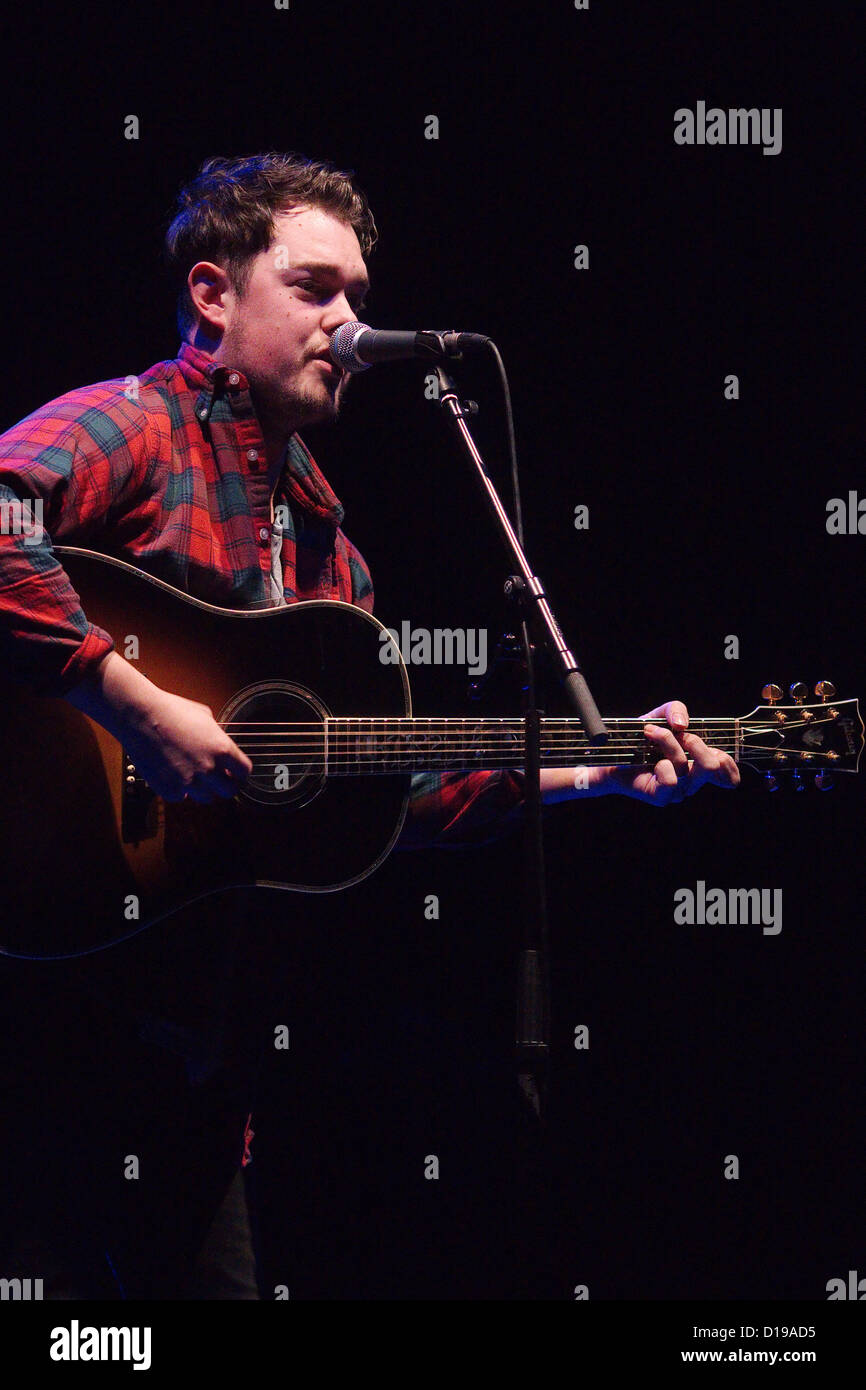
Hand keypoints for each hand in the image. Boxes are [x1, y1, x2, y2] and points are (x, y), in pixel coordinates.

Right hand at [67, 652, 251, 802]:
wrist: (141, 716)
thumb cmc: (171, 710)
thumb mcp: (205, 716)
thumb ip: (217, 736)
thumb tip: (221, 745)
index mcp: (222, 749)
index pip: (244, 772)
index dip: (239, 772)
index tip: (233, 772)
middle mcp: (209, 768)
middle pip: (229, 791)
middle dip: (224, 785)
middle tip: (216, 780)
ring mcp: (188, 781)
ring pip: (206, 798)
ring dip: (201, 789)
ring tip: (190, 774)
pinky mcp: (169, 789)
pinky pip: (180, 797)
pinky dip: (177, 790)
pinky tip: (171, 775)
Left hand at [604, 700, 739, 805]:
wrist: (610, 753)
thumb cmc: (639, 737)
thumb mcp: (660, 715)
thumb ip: (676, 710)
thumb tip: (682, 725)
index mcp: (698, 765)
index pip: (729, 778)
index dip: (729, 764)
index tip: (716, 749)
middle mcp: (691, 781)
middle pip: (712, 765)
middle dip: (695, 741)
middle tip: (676, 733)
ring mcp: (677, 791)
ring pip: (685, 766)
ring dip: (667, 742)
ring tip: (650, 733)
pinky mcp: (661, 797)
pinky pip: (670, 779)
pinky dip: (660, 763)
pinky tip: (650, 761)